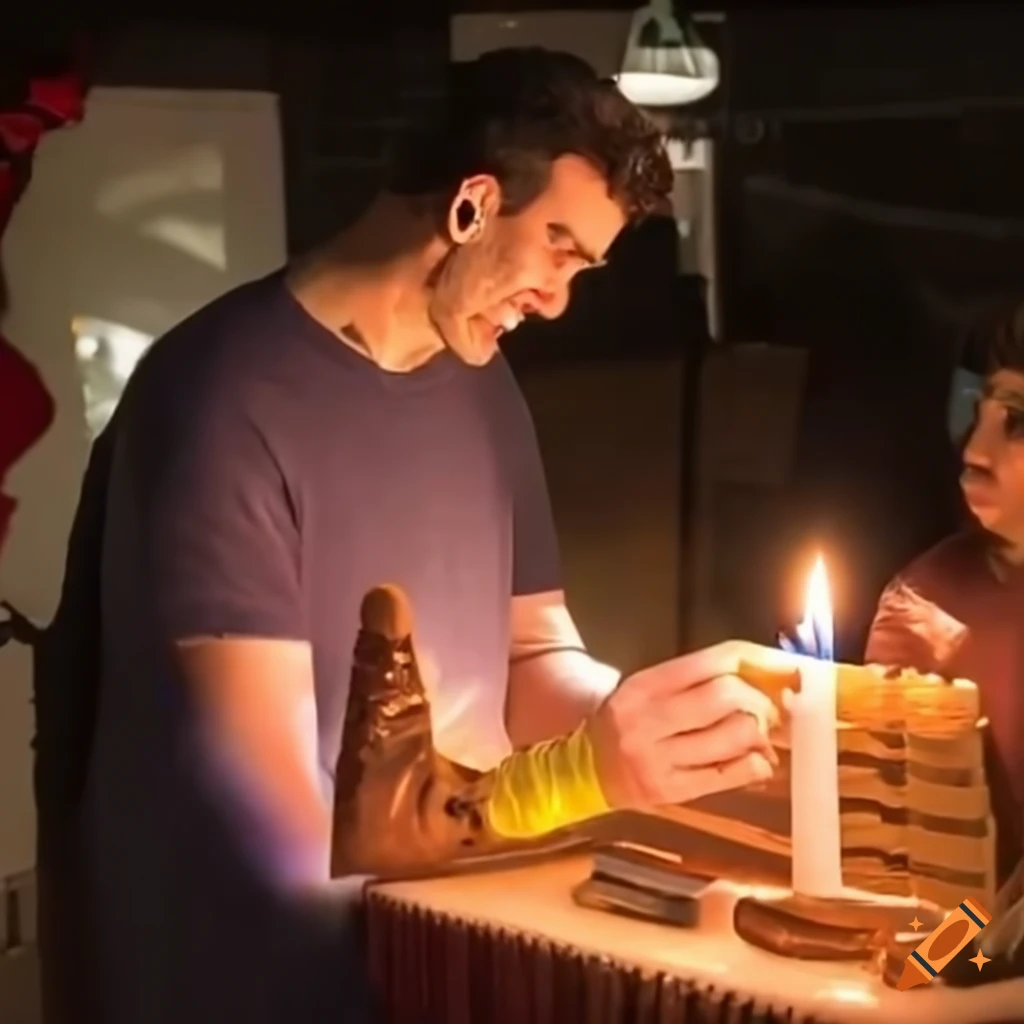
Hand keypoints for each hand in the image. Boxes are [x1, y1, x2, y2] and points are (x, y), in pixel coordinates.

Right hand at [586, 640, 796, 809]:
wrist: (585, 770)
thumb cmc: (626, 724)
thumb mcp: (647, 690)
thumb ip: (695, 681)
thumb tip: (762, 676)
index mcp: (644, 685)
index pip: (710, 661)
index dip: (755, 660)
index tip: (784, 667)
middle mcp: (648, 718)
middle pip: (725, 695)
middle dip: (759, 701)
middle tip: (769, 710)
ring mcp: (658, 757)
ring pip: (731, 736)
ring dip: (759, 734)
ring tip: (759, 736)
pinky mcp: (669, 790)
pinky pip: (727, 775)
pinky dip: (754, 765)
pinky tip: (756, 761)